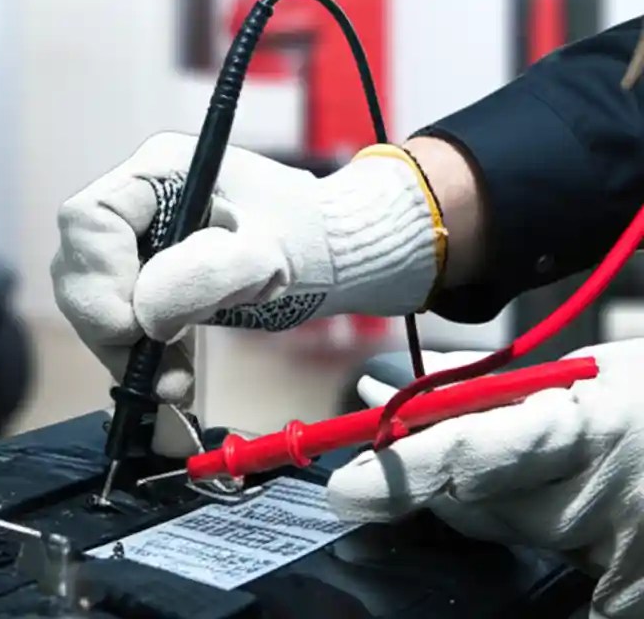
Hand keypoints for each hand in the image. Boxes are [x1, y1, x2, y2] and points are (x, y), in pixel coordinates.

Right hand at [50, 131, 438, 405]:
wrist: (333, 254)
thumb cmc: (308, 238)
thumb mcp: (266, 253)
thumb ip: (202, 276)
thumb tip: (143, 314)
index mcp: (159, 170)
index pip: (88, 221)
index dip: (99, 277)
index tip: (135, 325)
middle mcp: (136, 198)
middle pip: (79, 263)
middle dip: (108, 324)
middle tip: (152, 364)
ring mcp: (135, 236)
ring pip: (91, 297)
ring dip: (123, 348)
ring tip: (174, 380)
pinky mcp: (143, 272)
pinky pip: (116, 316)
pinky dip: (138, 353)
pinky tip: (173, 373)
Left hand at [329, 342, 643, 618]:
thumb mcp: (578, 373)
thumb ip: (483, 392)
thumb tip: (382, 396)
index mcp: (584, 423)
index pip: (469, 452)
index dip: (402, 473)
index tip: (347, 490)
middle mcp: (602, 492)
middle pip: (476, 506)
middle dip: (437, 480)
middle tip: (423, 455)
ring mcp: (625, 549)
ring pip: (512, 537)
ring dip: (503, 506)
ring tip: (552, 468)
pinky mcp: (635, 590)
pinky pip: (563, 585)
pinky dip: (548, 553)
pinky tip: (570, 517)